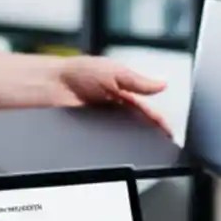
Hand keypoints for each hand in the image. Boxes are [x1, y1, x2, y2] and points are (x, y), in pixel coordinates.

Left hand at [53, 57, 170, 135]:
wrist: (50, 85)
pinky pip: (107, 144)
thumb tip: (162, 84)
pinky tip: (118, 148)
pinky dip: (114, 146)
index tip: (169, 131)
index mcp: (124, 93)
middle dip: (149, 134)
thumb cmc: (78, 72)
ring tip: (141, 146)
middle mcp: (115, 110)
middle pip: (139, 126)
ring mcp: (103, 124)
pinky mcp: (91, 135)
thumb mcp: (114, 72)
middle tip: (159, 141)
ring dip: (133, 141)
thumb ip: (138, 81)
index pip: (147, 111)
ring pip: (124, 137)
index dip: (159, 121)